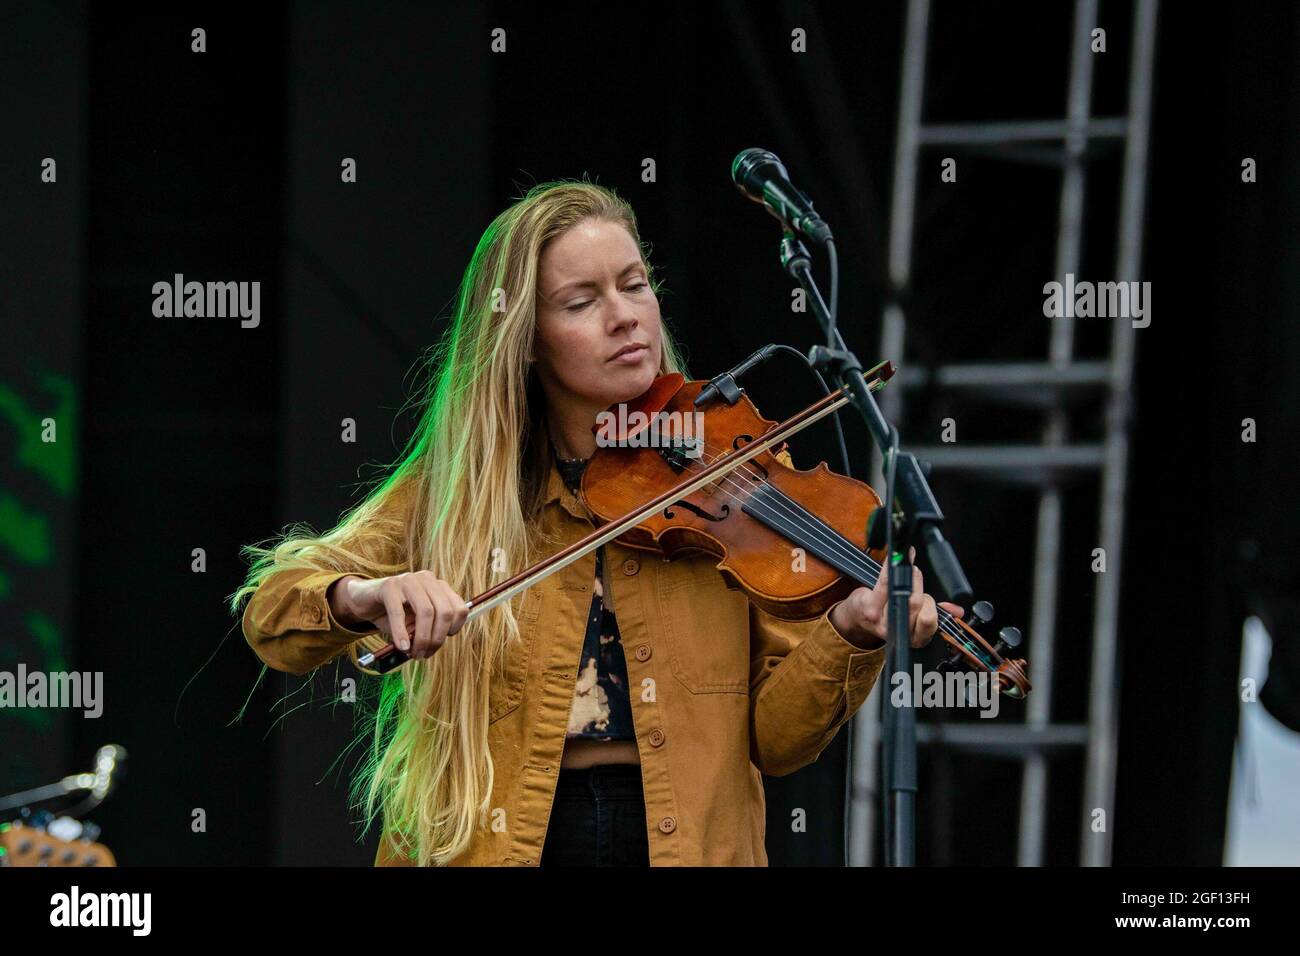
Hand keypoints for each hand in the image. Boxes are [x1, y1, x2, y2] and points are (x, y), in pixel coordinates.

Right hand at [334, 571, 468, 658]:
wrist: (364, 600)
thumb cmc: (393, 613)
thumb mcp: (414, 623)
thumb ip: (427, 630)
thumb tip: (431, 646)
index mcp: (439, 587)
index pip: (460, 608)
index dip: (454, 630)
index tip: (441, 643)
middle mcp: (428, 580)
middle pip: (445, 612)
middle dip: (436, 639)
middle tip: (424, 654)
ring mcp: (409, 580)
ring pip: (426, 611)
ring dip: (421, 638)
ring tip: (413, 653)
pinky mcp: (389, 585)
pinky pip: (399, 612)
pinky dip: (401, 632)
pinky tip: (401, 646)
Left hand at [828, 547, 964, 649]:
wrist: (860, 617)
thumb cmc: (892, 613)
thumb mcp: (917, 618)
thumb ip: (938, 613)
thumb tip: (957, 610)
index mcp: (915, 638)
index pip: (929, 622)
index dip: (933, 606)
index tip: (934, 595)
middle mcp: (898, 633)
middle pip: (916, 604)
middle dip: (919, 586)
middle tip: (916, 574)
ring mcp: (882, 622)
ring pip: (903, 592)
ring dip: (908, 576)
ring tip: (907, 569)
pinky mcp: (869, 608)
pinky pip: (884, 583)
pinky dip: (891, 568)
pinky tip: (894, 560)